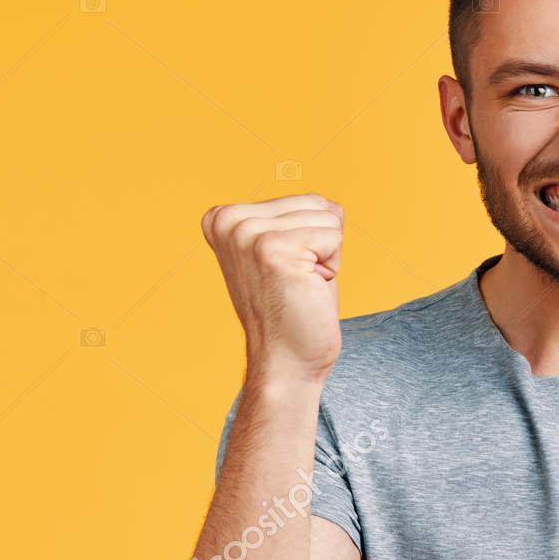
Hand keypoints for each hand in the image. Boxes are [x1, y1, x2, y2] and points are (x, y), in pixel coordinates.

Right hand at [201, 193, 344, 385]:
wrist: (286, 360)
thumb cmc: (293, 308)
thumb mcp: (284, 251)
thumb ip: (292, 221)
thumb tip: (331, 204)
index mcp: (224, 217)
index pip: (307, 199)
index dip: (311, 237)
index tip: (286, 270)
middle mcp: (230, 220)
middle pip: (319, 203)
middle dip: (321, 244)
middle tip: (297, 280)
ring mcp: (248, 233)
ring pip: (329, 217)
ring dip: (327, 256)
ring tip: (301, 284)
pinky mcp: (273, 249)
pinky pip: (334, 235)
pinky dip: (332, 266)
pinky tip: (307, 288)